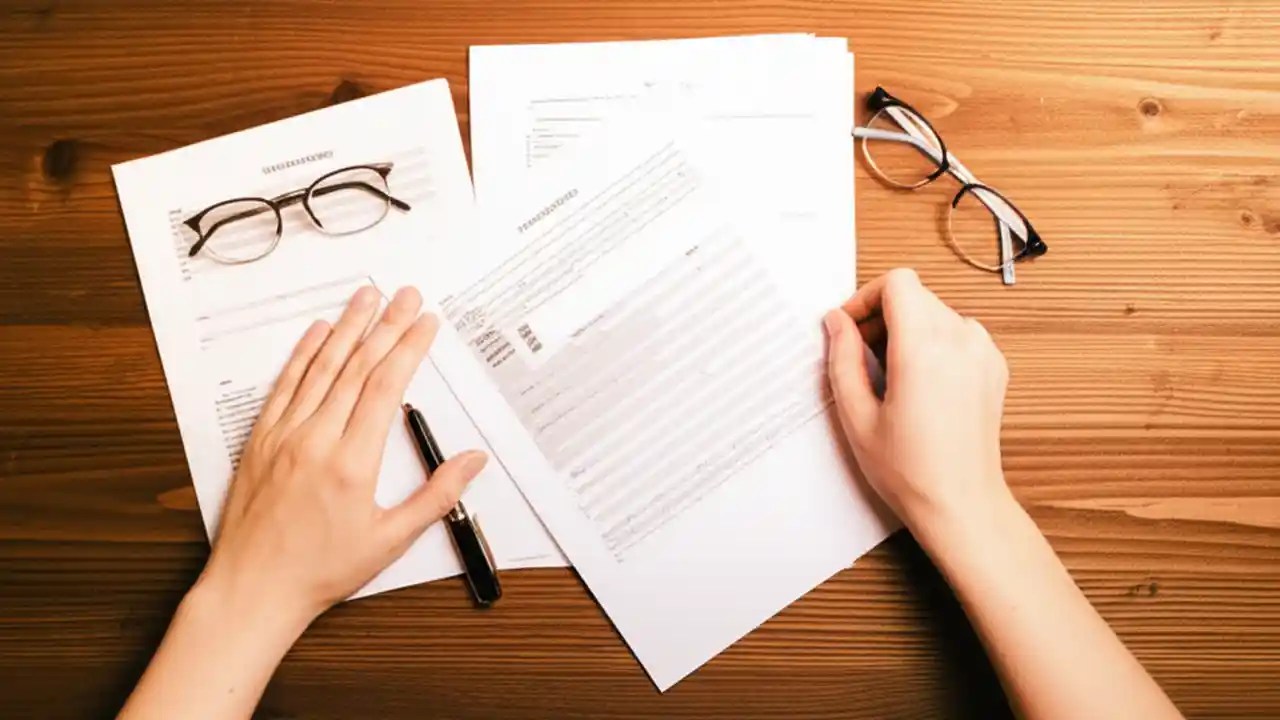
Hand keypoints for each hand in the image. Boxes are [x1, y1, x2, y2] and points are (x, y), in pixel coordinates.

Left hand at [197, 285, 487, 626]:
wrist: (253, 589)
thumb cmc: (320, 571)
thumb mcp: (391, 540)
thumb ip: (436, 496)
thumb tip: (472, 461)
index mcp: (353, 463)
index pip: (386, 387)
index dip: (409, 348)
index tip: (425, 322)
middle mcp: (317, 440)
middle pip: (358, 367)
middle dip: (386, 325)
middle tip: (406, 294)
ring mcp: (284, 436)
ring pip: (321, 368)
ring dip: (347, 328)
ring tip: (366, 296)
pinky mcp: (260, 441)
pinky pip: (284, 386)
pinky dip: (302, 355)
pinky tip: (317, 332)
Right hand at [823, 269, 1011, 544]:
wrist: (961, 503)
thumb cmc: (909, 470)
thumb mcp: (856, 415)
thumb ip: (842, 358)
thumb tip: (836, 322)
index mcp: (925, 348)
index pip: (897, 283)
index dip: (866, 298)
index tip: (850, 329)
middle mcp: (961, 341)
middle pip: (915, 295)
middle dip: (882, 316)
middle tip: (861, 359)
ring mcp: (983, 352)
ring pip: (935, 312)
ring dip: (907, 330)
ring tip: (888, 377)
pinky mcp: (994, 366)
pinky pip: (957, 333)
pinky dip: (933, 344)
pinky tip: (918, 385)